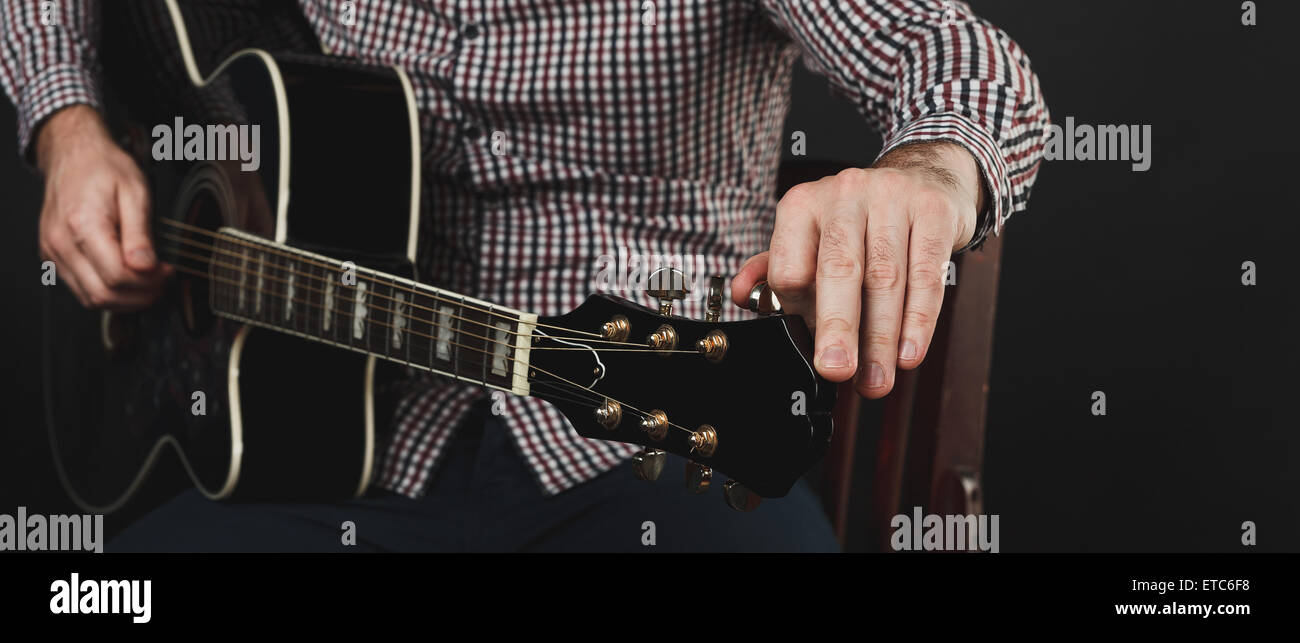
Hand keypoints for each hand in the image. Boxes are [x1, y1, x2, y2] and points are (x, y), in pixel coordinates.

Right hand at [36, 105, 169, 310]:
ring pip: (90, 299)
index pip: (117, 276)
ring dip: (124, 300)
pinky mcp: (52, 256)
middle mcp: (62, 242)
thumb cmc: (103, 167)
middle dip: (140, 296)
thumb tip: (146, 267)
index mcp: (83, 225)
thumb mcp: (135, 192)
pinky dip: (106, 292)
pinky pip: (80, 289)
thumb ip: (140, 233)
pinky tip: (126, 279)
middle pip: (103, 295)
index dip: (149, 283)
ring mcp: (54, 251)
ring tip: (147, 282)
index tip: (167, 272)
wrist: (73, 154)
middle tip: (161, 282)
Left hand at [732, 142, 985, 398]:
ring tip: (877, 378)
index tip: (805, 344)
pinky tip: (909, 352)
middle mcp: (844, 195)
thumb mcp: (810, 238)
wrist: (921, 176)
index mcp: (803, 205)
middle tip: (836, 370)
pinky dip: (918, 320)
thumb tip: (741, 294)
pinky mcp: (933, 211)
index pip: (790, 266)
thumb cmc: (859, 220)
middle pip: (839, 270)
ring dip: (881, 338)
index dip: (795, 309)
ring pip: (886, 278)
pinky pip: (926, 274)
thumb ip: (776, 270)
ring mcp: (891, 198)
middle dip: (837, 328)